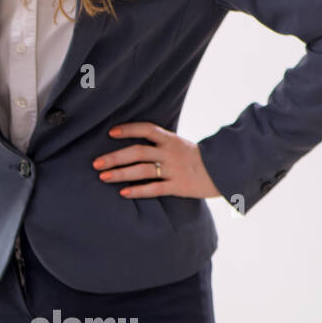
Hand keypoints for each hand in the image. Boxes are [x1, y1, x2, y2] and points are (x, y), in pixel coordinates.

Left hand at [92, 122, 220, 198]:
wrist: (225, 171)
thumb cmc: (196, 158)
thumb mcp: (180, 144)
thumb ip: (160, 143)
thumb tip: (133, 141)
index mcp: (171, 140)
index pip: (147, 130)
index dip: (128, 129)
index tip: (111, 132)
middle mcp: (171, 153)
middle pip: (138, 152)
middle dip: (115, 157)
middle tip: (96, 163)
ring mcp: (174, 170)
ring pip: (142, 171)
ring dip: (120, 173)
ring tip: (103, 177)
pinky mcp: (179, 186)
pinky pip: (154, 189)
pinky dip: (137, 191)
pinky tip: (122, 192)